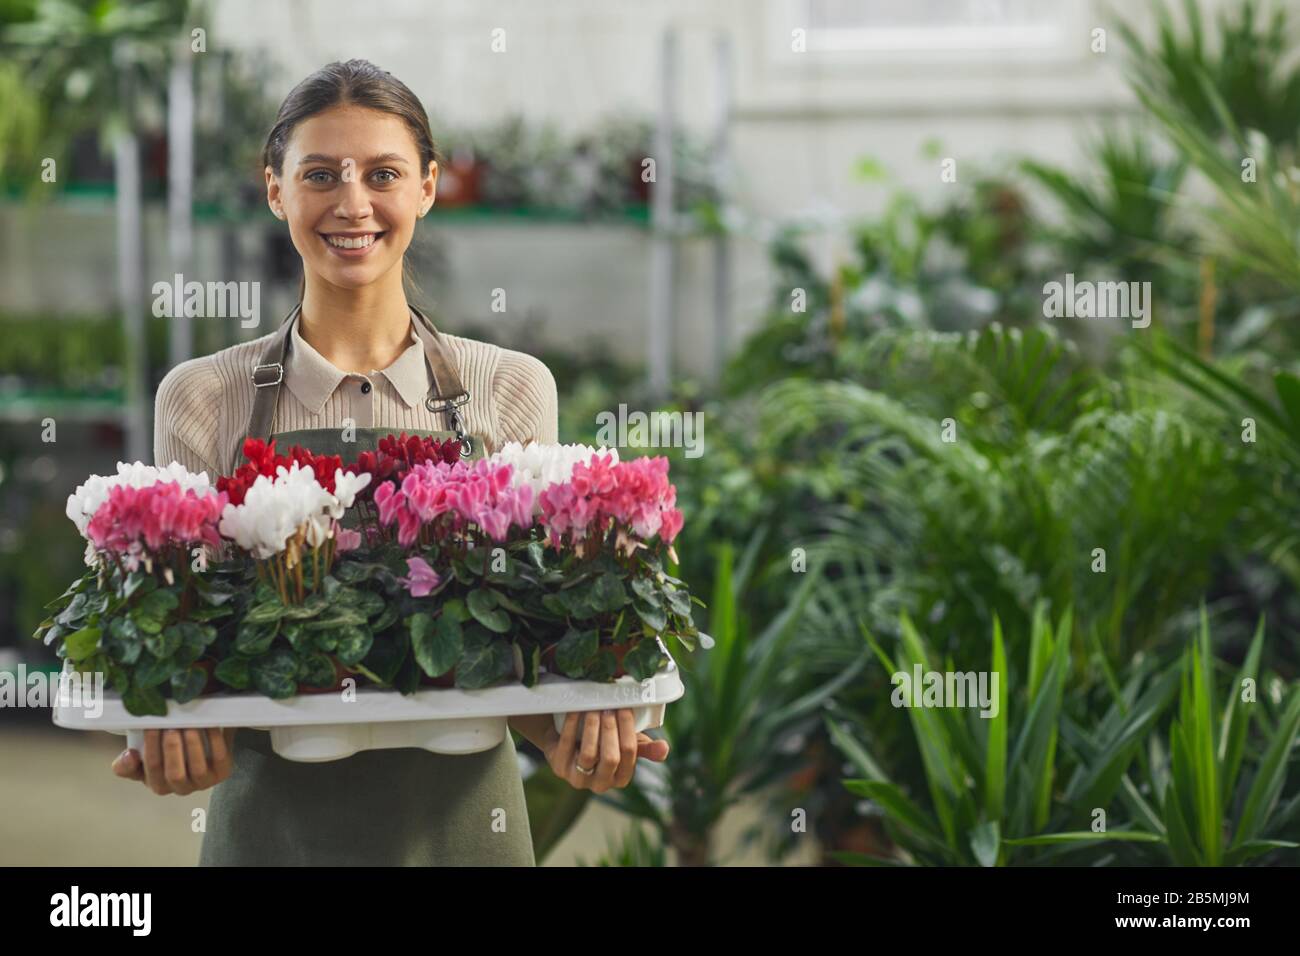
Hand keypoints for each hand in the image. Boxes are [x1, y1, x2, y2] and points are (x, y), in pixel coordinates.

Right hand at [111, 728, 234, 795]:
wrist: (201, 745)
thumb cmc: (165, 753)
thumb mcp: (143, 758)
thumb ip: (127, 763)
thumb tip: (130, 756)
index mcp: (159, 785)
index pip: (151, 770)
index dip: (150, 749)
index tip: (151, 728)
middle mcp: (182, 788)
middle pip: (174, 775)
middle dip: (171, 751)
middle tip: (171, 728)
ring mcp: (204, 782)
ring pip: (197, 769)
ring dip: (192, 746)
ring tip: (188, 726)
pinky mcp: (223, 771)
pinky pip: (219, 757)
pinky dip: (214, 740)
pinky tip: (208, 725)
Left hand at [543, 709, 669, 792]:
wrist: (566, 741)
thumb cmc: (602, 743)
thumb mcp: (624, 745)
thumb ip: (645, 748)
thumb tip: (665, 749)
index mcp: (621, 778)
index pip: (629, 755)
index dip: (628, 730)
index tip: (625, 709)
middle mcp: (600, 784)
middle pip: (610, 757)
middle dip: (610, 730)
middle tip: (609, 708)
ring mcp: (578, 778)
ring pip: (589, 755)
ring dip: (593, 728)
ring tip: (595, 709)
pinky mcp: (558, 768)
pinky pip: (567, 745)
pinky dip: (573, 725)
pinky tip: (578, 710)